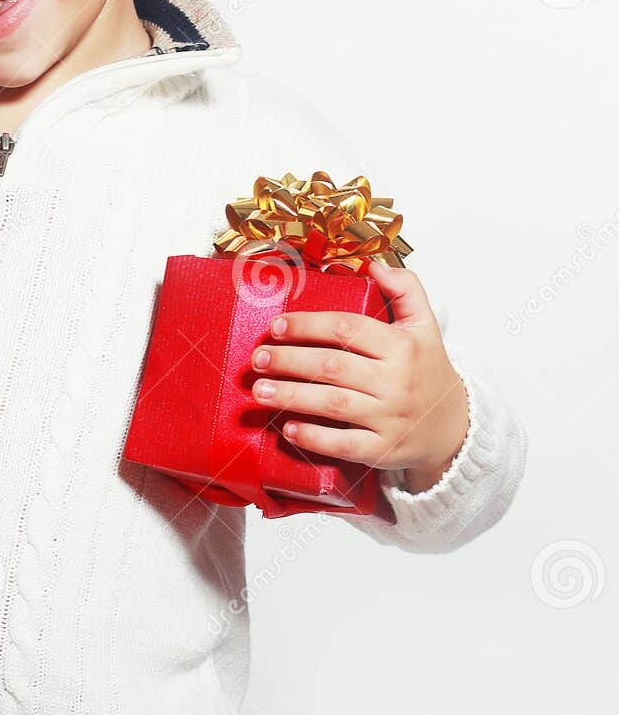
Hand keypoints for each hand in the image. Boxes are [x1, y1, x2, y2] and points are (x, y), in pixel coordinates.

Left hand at [247, 263, 469, 493]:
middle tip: (257, 358)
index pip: (347, 329)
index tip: (276, 326)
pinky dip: (314, 438)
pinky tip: (288, 428)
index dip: (307, 326)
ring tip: (258, 391)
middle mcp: (396, 382)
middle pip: (332, 366)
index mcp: (402, 347)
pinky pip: (344, 445)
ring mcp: (390, 418)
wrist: (457, 428)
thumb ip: (405, 289)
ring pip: (333, 405)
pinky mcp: (384, 451)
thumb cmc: (429, 371)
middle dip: (289, 361)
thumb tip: (375, 264)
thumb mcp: (426, 325)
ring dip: (291, 397)